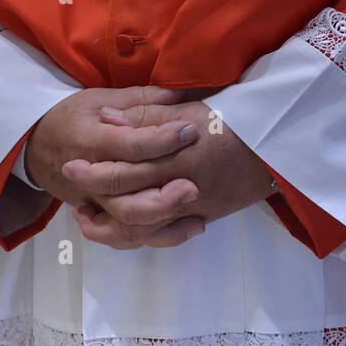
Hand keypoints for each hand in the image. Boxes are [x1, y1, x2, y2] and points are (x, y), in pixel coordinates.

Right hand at [25, 86, 204, 247]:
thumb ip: (140, 99)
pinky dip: (154, 238)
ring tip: (197, 219)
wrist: (35, 146)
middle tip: (194, 186)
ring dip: (163, 224)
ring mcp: (92, 202)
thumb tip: (179, 94)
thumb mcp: (99, 99)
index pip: (128, 146)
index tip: (190, 131)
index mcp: (91, 141)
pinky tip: (184, 229)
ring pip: (125, 224)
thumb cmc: (73, 118)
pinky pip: (125, 237)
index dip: (161, 140)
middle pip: (125, 196)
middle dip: (162, 195)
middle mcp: (90, 178)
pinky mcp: (99, 217)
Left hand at [65, 100, 275, 249]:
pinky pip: (161, 236)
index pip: (125, 168)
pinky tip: (118, 226)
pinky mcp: (199, 218)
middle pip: (126, 202)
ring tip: (86, 216)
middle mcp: (180, 186)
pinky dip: (136, 236)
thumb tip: (107, 118)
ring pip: (141, 229)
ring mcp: (191, 208)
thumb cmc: (230, 121)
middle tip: (71, 189)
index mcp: (175, 155)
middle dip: (95, 197)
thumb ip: (147, 115)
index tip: (72, 162)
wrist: (273, 149)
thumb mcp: (188, 109)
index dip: (94, 169)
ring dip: (108, 226)